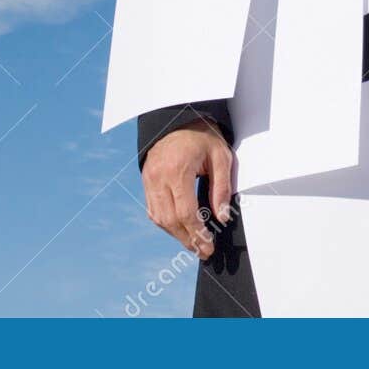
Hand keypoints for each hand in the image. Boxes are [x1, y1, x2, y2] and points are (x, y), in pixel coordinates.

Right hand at [141, 118, 234, 259]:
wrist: (178, 117)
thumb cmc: (202, 135)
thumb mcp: (221, 156)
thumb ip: (221, 188)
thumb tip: (222, 218)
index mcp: (177, 170)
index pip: (185, 212)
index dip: (197, 233)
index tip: (209, 246)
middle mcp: (158, 177)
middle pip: (170, 220)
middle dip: (188, 239)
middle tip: (204, 252)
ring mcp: (149, 179)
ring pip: (159, 218)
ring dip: (176, 235)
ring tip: (194, 244)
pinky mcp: (146, 181)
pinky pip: (153, 210)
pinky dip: (166, 223)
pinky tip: (180, 229)